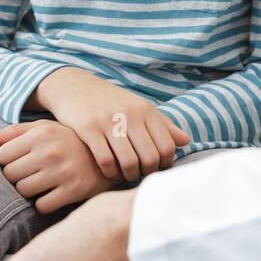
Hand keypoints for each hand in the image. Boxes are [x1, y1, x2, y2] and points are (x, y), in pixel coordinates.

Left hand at [0, 119, 118, 212]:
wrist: (109, 154)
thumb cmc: (69, 140)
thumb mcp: (44, 129)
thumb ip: (12, 133)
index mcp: (41, 133)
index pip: (2, 155)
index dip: (9, 161)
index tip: (22, 161)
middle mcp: (50, 152)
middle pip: (10, 175)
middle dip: (17, 176)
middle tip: (33, 173)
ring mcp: (62, 172)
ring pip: (23, 191)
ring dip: (29, 191)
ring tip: (42, 183)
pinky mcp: (73, 191)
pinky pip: (41, 206)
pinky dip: (43, 203)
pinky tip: (53, 193)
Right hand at [33, 67, 189, 181]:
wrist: (73, 86)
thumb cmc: (110, 101)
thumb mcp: (138, 107)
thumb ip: (163, 125)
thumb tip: (186, 141)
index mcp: (146, 110)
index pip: (167, 147)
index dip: (164, 164)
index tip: (154, 167)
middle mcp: (130, 114)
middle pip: (150, 158)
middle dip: (146, 172)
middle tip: (139, 173)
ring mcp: (109, 121)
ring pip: (128, 162)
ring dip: (128, 175)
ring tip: (125, 174)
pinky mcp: (88, 128)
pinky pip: (105, 161)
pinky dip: (109, 172)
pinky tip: (108, 170)